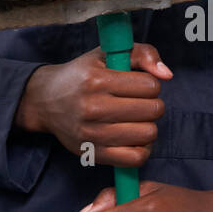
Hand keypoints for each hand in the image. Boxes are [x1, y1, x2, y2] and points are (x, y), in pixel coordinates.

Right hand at [14, 43, 171, 165]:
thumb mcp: (106, 53)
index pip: (151, 85)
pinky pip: (135, 158)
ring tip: (136, 120)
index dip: (151, 84)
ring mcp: (93, 133)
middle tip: (138, 103)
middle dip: (152, 104)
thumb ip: (142, 53)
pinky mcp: (93, 153)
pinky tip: (134, 138)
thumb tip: (167, 74)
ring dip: (148, 126)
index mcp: (98, 80)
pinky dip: (142, 149)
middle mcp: (94, 107)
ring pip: (148, 134)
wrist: (45, 100)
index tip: (138, 85)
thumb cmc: (81, 75)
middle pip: (153, 110)